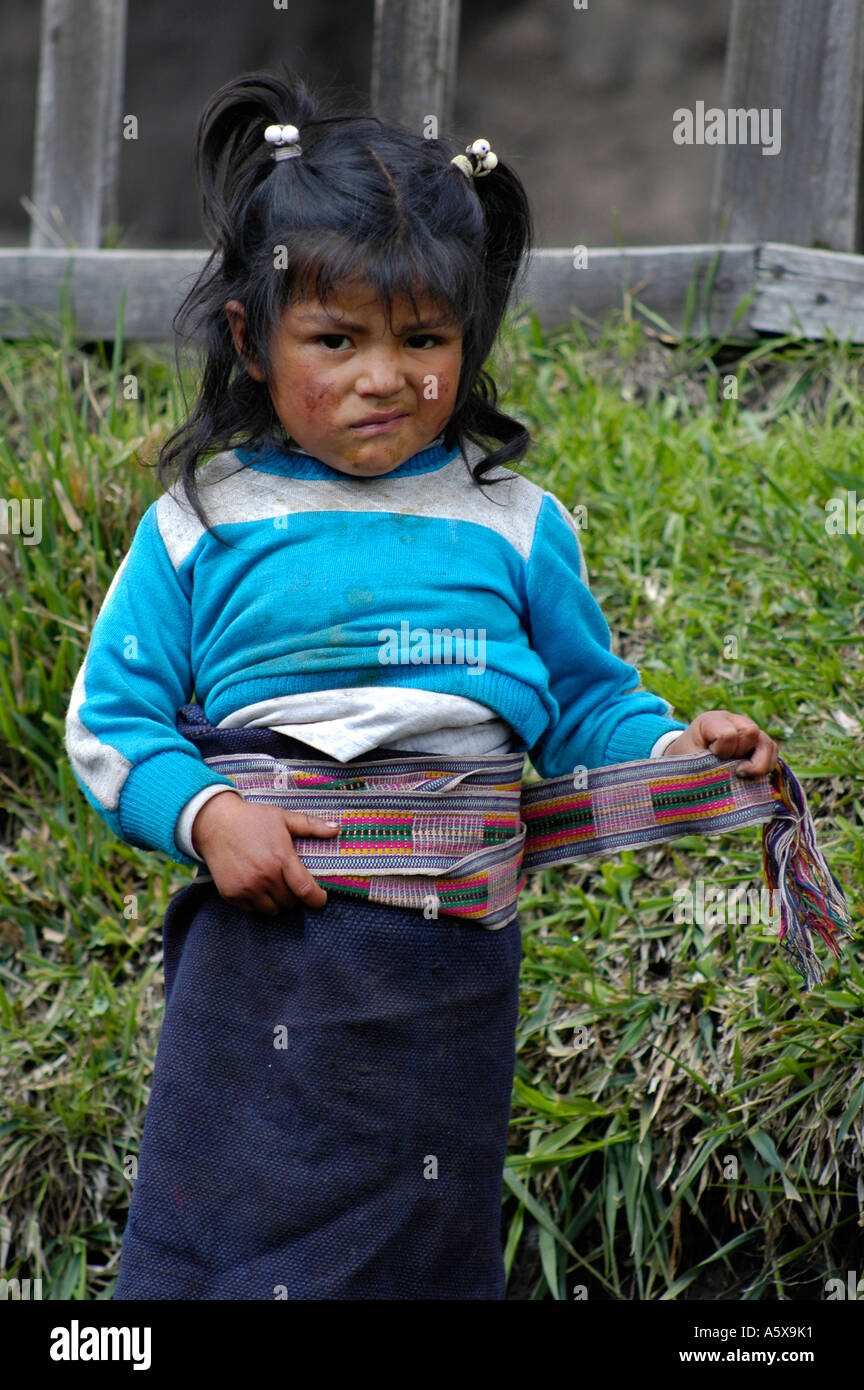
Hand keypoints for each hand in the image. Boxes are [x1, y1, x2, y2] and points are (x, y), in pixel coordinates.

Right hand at [191, 791, 340, 913]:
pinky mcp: (231, 894)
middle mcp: (264, 875)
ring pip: (272, 910)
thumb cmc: (252, 819)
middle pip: (290, 902)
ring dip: (277, 902)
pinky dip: (258, 903)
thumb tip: (337, 829)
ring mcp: (247, 887)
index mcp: (281, 858)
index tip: (320, 899)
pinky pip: (252, 910)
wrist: (214, 823)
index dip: (317, 899)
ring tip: (275, 887)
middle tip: (290, 883)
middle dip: (295, 896)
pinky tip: (258, 888)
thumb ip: (311, 825)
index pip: (305, 890)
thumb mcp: (283, 817)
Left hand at [662, 709, 777, 776]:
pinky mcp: (759, 744)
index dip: (721, 751)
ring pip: (767, 744)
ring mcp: (749, 731)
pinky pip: (773, 752)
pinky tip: (751, 775)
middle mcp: (733, 721)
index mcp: (711, 720)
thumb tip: (728, 782)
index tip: (709, 757)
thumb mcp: (687, 763)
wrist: (686, 765)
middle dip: (739, 754)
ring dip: (757, 764)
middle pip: (751, 732)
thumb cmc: (685, 763)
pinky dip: (765, 767)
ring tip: (740, 774)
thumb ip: (704, 767)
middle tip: (724, 765)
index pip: (727, 733)